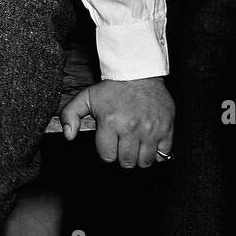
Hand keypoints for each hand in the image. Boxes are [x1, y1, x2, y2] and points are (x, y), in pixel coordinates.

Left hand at [59, 76, 174, 167]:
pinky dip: (157, 154)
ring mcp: (151, 130)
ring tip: (135, 147)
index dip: (106, 152)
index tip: (108, 145)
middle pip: (127, 162)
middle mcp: (131, 128)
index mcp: (110, 122)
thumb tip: (69, 136)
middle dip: (122, 157)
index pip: (107, 155)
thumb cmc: (112, 87)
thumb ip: (70, 115)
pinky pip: (164, 154)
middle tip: (121, 146)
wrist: (139, 73)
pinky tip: (149, 144)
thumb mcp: (85, 97)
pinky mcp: (166, 129)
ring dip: (139, 158)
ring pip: (145, 162)